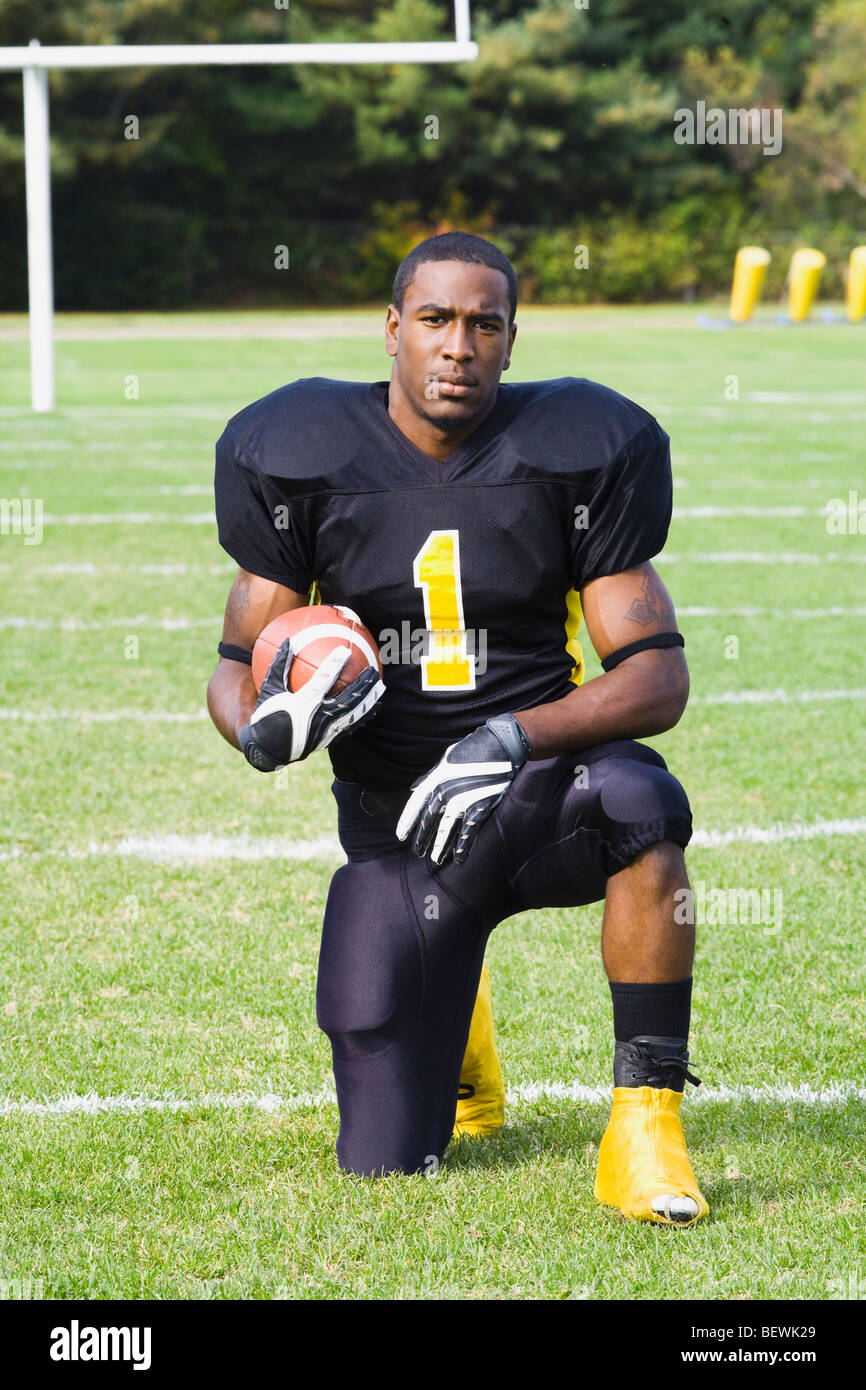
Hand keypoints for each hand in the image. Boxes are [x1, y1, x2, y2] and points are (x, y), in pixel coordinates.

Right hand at [239, 638, 384, 771]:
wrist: (266, 750)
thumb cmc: (266, 715)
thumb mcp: (269, 689)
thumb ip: (279, 665)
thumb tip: (288, 640)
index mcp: (302, 703)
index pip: (322, 680)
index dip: (334, 665)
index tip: (345, 651)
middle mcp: (317, 718)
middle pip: (346, 700)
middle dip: (362, 685)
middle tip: (373, 670)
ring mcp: (325, 731)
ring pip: (352, 715)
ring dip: (368, 700)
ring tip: (380, 687)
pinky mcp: (328, 740)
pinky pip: (350, 727)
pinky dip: (363, 717)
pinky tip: (374, 708)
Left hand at [395, 713, 530, 865]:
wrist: (500, 746)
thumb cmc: (473, 750)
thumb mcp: (446, 759)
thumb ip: (431, 776)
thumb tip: (416, 787)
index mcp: (435, 778)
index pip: (415, 804)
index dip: (407, 821)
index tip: (401, 835)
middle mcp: (445, 791)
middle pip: (429, 820)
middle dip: (422, 838)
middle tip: (417, 851)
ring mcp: (462, 800)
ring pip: (446, 829)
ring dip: (440, 846)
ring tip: (435, 859)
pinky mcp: (480, 807)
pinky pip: (468, 832)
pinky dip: (463, 846)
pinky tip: (459, 858)